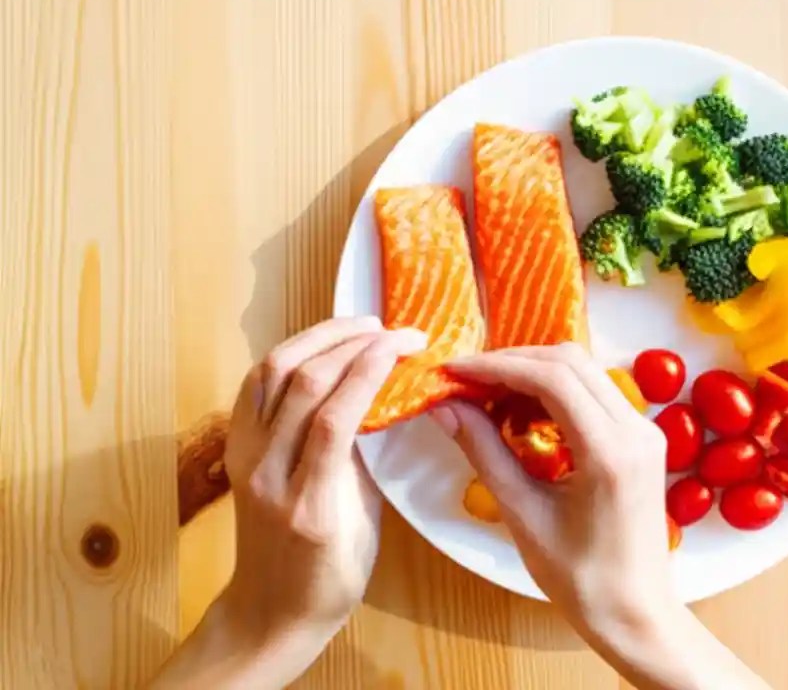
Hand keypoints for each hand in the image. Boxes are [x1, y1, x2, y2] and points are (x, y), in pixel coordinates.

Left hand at [152, 317, 425, 688]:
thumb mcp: (366, 526)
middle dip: (350, 343)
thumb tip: (379, 401)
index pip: (337, 415)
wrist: (270, 611)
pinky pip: (254, 387)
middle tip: (389, 329)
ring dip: (316, 338)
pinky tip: (317, 347)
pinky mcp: (233, 450)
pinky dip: (287, 356)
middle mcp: (267, 475)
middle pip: (303, 383)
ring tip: (357, 326)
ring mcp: (243, 459)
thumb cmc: (331, 579)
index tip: (405, 342)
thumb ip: (365, 462)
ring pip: (271, 373)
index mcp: (311, 503)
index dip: (372, 367)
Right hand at [439, 343, 672, 624]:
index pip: (552, 378)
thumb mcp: (522, 514)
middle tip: (467, 381)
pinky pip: (597, 395)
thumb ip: (486, 453)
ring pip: (585, 373)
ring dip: (535, 375)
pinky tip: (523, 415)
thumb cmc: (580, 578)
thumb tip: (446, 408)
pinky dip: (557, 393)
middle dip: (514, 363)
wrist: (636, 612)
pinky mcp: (644, 439)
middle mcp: (637, 429)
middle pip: (571, 362)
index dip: (497, 366)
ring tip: (489, 398)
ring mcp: (646, 431)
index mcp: (610, 451)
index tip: (454, 371)